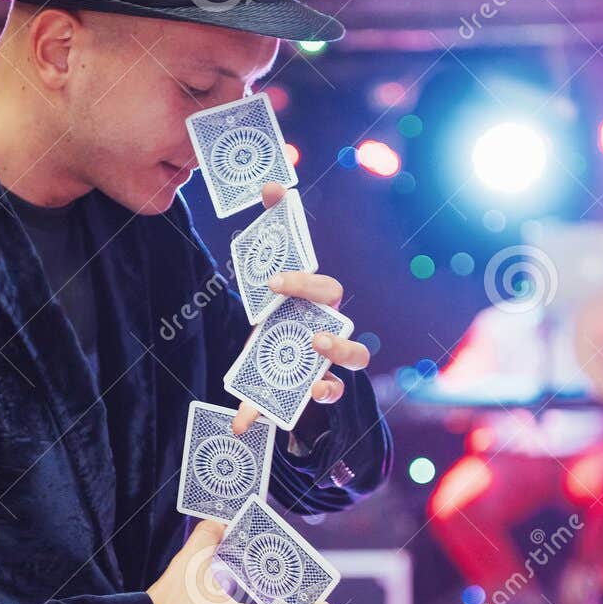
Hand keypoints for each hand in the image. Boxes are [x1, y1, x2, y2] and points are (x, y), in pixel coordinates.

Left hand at [232, 182, 371, 435]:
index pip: (323, 287)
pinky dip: (285, 410)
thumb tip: (273, 183)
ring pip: (352, 364)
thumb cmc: (283, 311)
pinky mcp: (313, 389)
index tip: (271, 282)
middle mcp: (330, 330)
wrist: (284, 356)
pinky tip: (250, 420)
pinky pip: (319, 398)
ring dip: (337, 370)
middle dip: (333, 333)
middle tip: (312, 334)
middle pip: (347, 328)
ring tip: (315, 380)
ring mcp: (327, 362)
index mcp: (316, 303)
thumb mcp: (270, 278)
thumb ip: (273, 228)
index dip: (302, 282)